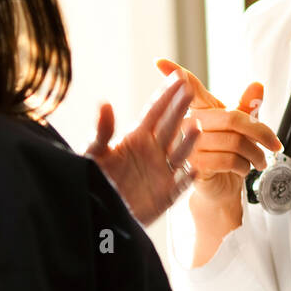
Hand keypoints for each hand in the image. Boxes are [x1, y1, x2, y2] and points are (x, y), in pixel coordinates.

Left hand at [85, 72, 198, 225]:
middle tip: (191, 88)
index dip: (166, 94)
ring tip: (196, 126)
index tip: (179, 76)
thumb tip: (105, 103)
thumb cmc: (94, 181)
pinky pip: (180, 184)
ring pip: (180, 153)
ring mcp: (162, 172)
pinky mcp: (166, 194)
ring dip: (189, 141)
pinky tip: (196, 169)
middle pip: (171, 125)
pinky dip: (188, 178)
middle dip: (181, 107)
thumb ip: (101, 131)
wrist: (98, 215)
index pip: (155, 111)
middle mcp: (153, 151)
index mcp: (136, 138)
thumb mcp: (94, 155)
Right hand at [155, 58, 281, 209]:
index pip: (189, 89)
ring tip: (259, 160)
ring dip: (256, 154)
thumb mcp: (241, 128)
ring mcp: (188, 146)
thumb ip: (248, 106)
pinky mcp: (194, 167)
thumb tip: (257, 85)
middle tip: (273, 143)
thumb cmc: (227, 155)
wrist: (222, 189)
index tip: (160, 62)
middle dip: (261, 132)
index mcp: (200, 110)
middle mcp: (189, 125)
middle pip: (232, 118)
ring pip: (235, 142)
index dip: (173, 72)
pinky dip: (244, 166)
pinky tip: (242, 169)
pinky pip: (229, 160)